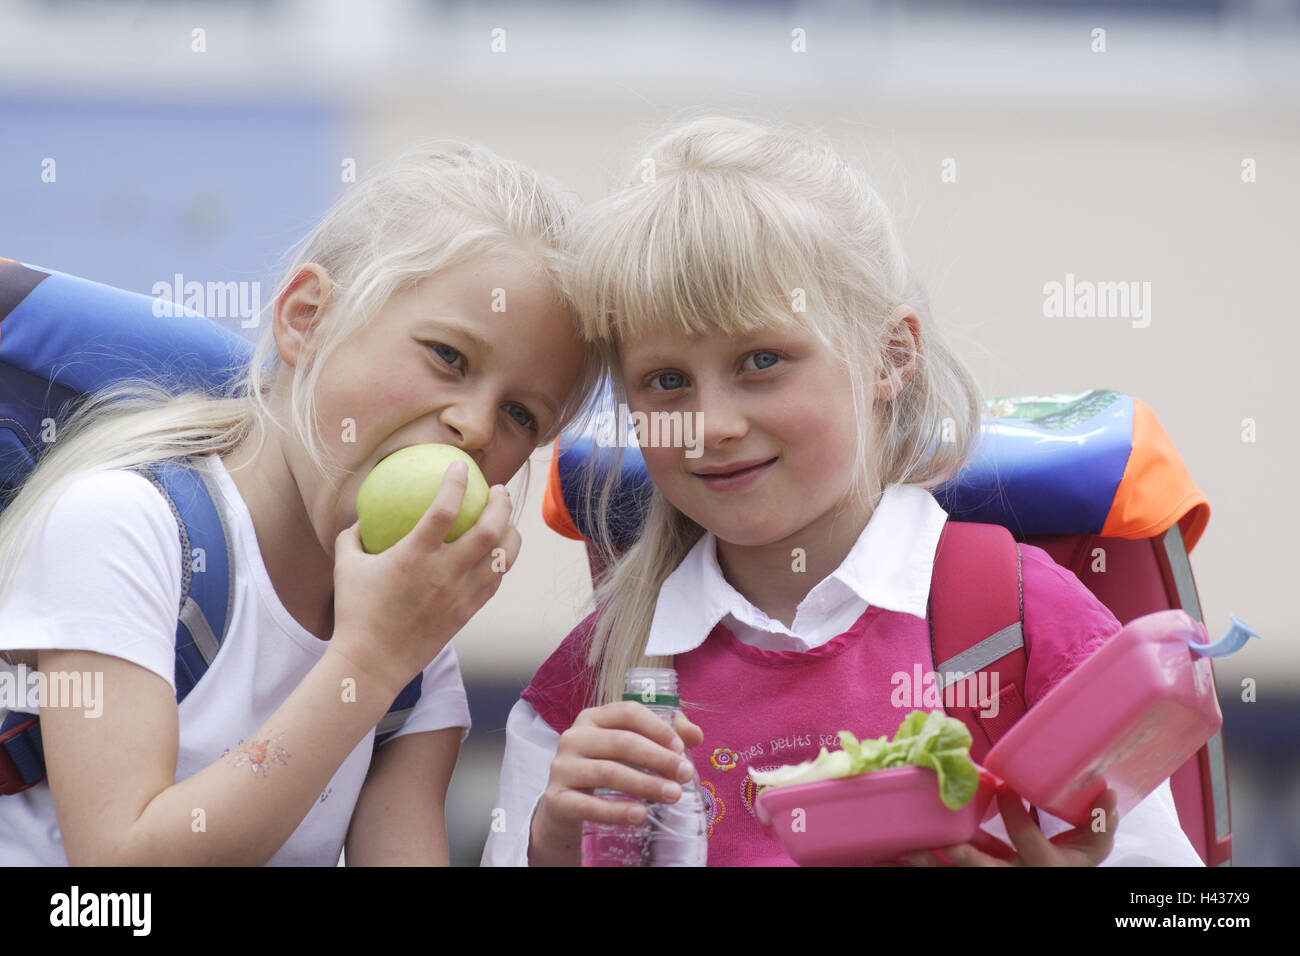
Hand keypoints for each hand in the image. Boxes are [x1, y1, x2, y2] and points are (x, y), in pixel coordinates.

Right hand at [331, 461, 520, 695]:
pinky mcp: (468, 612)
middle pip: (489, 531)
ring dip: (511, 533)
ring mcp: (460, 594)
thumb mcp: (345, 565)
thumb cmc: (355, 612)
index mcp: (413, 556)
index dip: (456, 483)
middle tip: (499, 491)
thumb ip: (354, 535)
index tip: (461, 467)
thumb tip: (364, 515)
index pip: (444, 509)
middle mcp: (444, 573)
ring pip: (503, 558)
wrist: (372, 664)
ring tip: (507, 521)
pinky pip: (495, 581)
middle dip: (501, 504)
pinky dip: (501, 562)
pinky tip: (497, 554)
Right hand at [530, 702, 703, 865]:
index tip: (682, 748)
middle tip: (685, 775)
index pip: (627, 712)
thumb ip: (664, 737)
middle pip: (621, 742)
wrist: (566, 809)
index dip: (657, 728)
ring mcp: (561, 768)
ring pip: (607, 772)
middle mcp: (574, 737)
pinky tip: (641, 814)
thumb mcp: (631, 750)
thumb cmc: (606, 771)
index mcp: (593, 718)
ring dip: (645, 784)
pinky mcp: (556, 799)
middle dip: (658, 758)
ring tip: (673, 795)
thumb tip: (696, 735)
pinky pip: (588, 804)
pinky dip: (616, 811)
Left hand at [879, 788, 1118, 866]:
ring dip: (925, 866)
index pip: (1030, 843)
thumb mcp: (1092, 846)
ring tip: (898, 851)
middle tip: (945, 844)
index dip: (1017, 818)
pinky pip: (938, 877)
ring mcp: (989, 882)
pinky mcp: (968, 879)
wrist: (1056, 886)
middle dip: (964, 858)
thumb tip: (1108, 789)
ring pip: (954, 878)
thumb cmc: (1073, 863)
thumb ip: (1100, 820)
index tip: (1004, 787)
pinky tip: (880, 858)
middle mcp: (1014, 878)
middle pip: (986, 871)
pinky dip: (907, 869)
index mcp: (1044, 866)